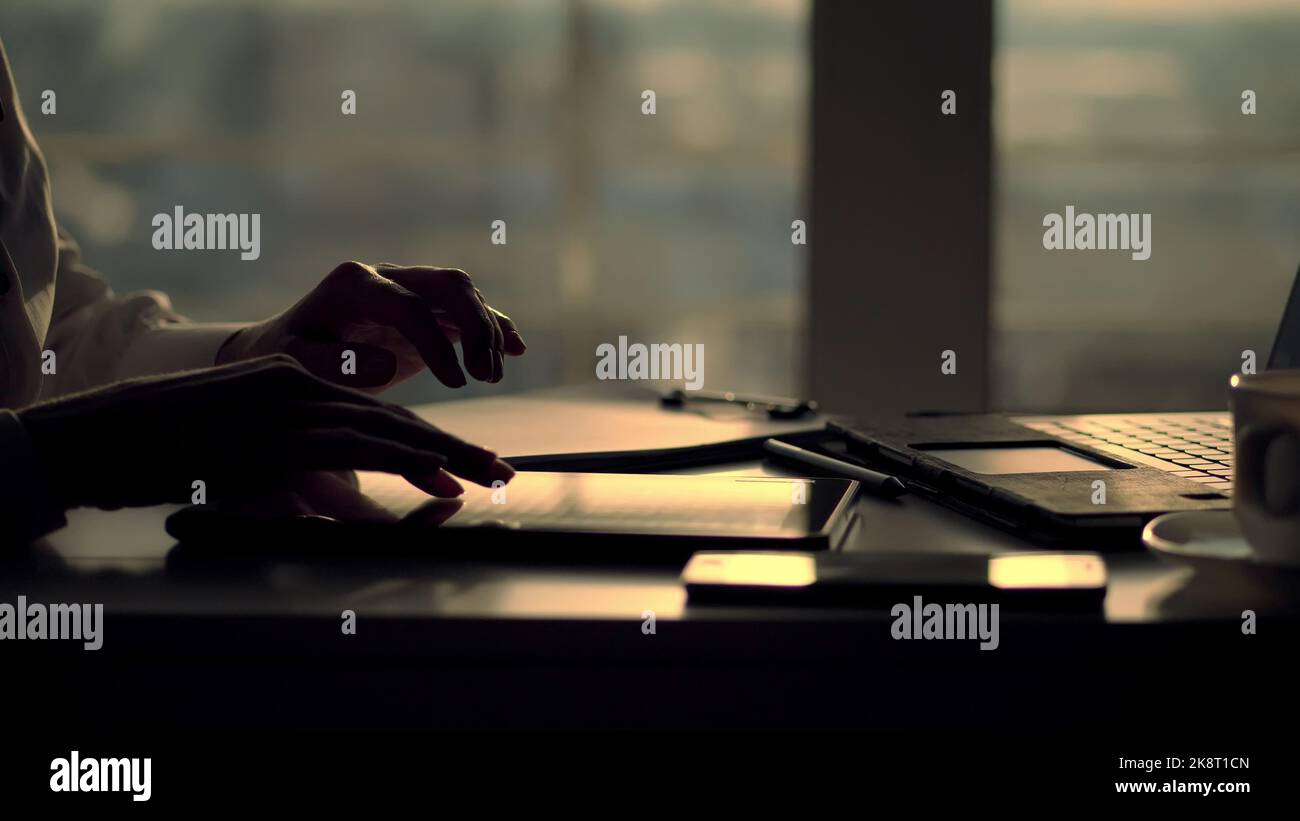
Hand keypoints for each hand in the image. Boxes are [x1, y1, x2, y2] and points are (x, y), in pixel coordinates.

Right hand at [18, 356, 514, 510]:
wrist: (106, 437)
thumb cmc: (175, 453)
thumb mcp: (250, 458)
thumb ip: (306, 478)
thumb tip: (361, 514)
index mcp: (298, 381)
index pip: (378, 412)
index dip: (430, 441)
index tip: (471, 464)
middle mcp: (302, 383)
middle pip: (394, 417)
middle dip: (454, 447)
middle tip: (502, 471)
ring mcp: (290, 404)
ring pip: (385, 428)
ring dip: (444, 455)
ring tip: (487, 475)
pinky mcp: (276, 430)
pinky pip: (353, 445)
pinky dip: (401, 459)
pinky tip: (438, 473)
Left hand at [216, 261, 526, 390]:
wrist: (291, 344)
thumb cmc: (292, 356)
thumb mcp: (297, 362)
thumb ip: (335, 363)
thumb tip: (387, 361)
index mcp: (354, 284)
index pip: (409, 306)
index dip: (437, 343)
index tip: (456, 384)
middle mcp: (387, 276)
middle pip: (447, 285)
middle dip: (476, 327)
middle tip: (487, 376)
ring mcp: (409, 287)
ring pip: (463, 295)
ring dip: (488, 332)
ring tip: (493, 377)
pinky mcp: (426, 307)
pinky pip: (467, 310)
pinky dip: (495, 326)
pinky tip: (517, 350)